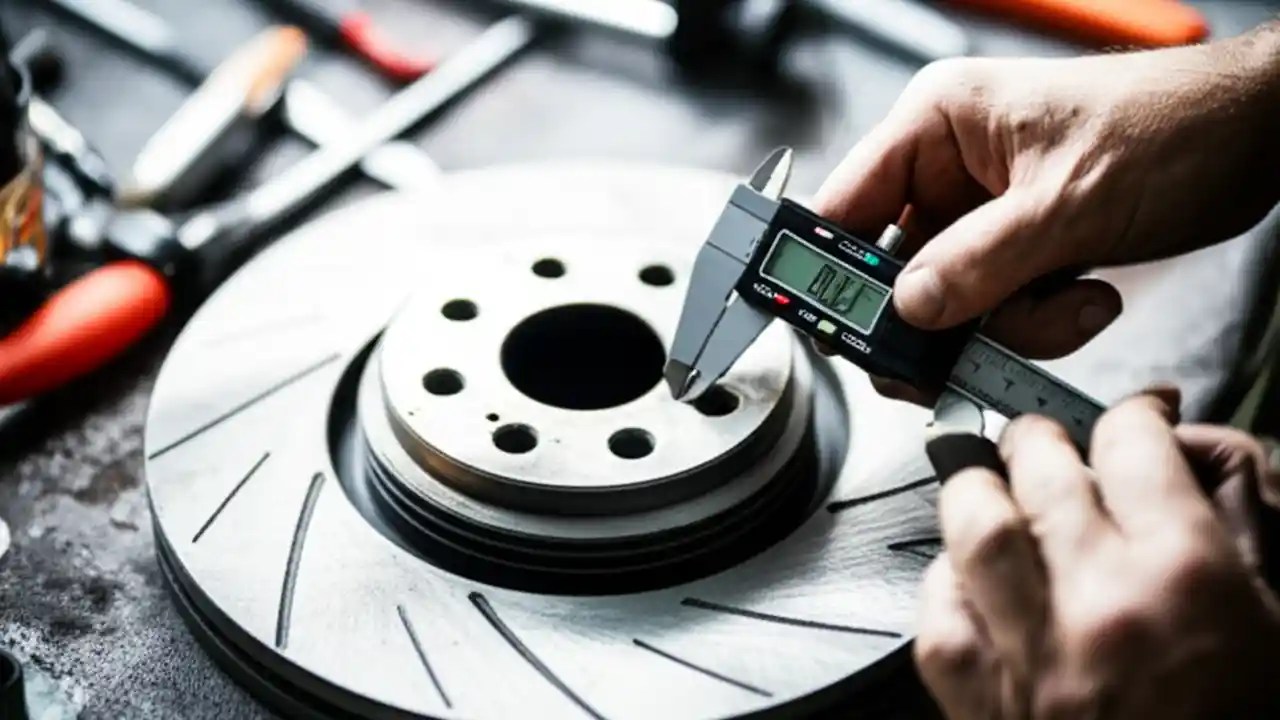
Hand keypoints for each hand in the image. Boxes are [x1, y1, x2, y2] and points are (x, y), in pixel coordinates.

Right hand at [815, 24, 1279, 401]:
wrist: (1256, 139)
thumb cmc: (1174, 128)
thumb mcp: (1068, 204)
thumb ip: (978, 263)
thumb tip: (906, 311)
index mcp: (936, 126)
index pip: (843, 204)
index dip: (829, 268)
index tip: (838, 325)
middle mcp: (946, 169)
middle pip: (891, 270)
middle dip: (940, 315)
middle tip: (960, 346)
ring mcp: (981, 211)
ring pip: (947, 303)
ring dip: (1006, 324)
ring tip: (1071, 300)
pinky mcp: (1016, 246)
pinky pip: (993, 309)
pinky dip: (1036, 322)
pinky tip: (1086, 295)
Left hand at [915, 391, 1279, 718]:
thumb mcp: (1278, 622)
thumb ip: (1246, 524)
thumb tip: (1196, 452)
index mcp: (1183, 575)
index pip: (1131, 441)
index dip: (1136, 417)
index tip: (1137, 422)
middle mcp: (1093, 598)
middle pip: (1040, 464)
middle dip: (1048, 439)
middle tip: (1056, 444)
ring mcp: (1023, 645)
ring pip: (973, 517)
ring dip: (985, 488)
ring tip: (1001, 487)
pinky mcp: (969, 691)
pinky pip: (936, 600)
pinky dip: (949, 574)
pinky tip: (974, 576)